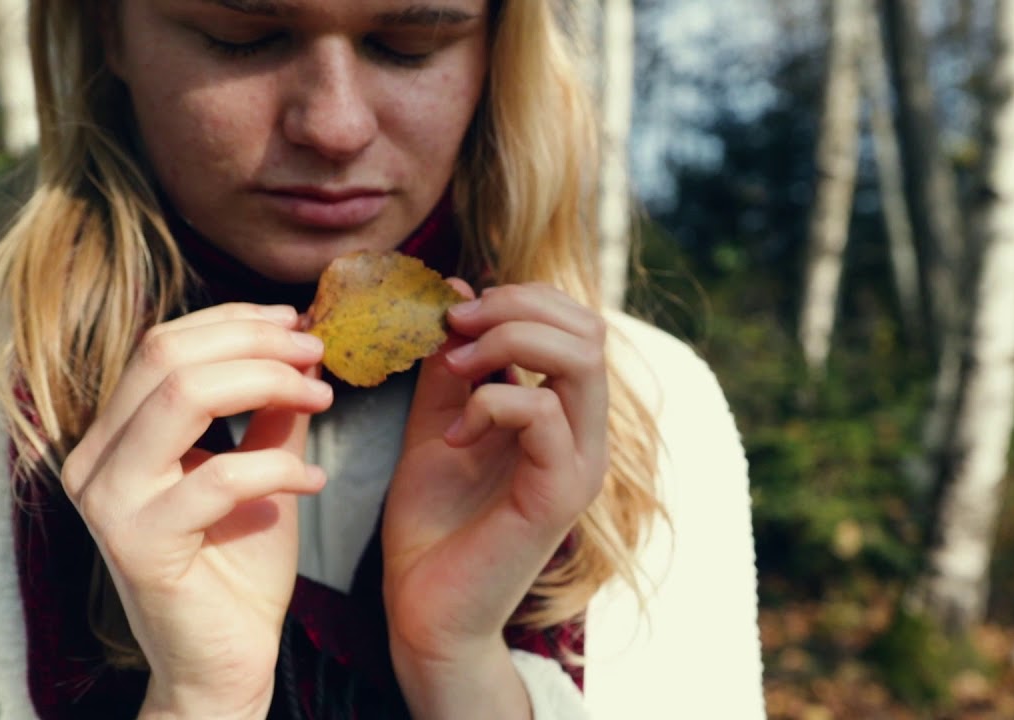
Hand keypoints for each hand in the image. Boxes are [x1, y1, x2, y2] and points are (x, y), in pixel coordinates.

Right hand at [59, 303, 332, 719]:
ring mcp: (109, 499)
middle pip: (168, 356)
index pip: (164, 343)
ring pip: (181, 396)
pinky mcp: (139, 543)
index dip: (237, 323)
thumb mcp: (264, 467)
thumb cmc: (240, 566)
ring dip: (267, 384)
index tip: (300, 323)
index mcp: (120, 433)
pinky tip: (315, 481)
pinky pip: (216, 478)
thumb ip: (273, 411)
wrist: (224, 658)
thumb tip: (303, 346)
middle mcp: (97, 458)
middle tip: (319, 354)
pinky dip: (279, 467)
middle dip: (256, 344)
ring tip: (322, 400)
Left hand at [382, 282, 608, 711]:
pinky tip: (453, 435)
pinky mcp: (559, 495)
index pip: (577, 323)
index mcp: (565, 414)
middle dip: (516, 308)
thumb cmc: (433, 523)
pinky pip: (546, 415)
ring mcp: (580, 465)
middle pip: (590, 330)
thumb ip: (451, 364)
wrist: (423, 609)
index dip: (520, 297)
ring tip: (454, 366)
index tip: (454, 311)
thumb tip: (455, 286)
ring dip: (509, 343)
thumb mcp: (436, 421)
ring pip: (580, 360)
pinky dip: (491, 403)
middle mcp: (585, 435)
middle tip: (455, 325)